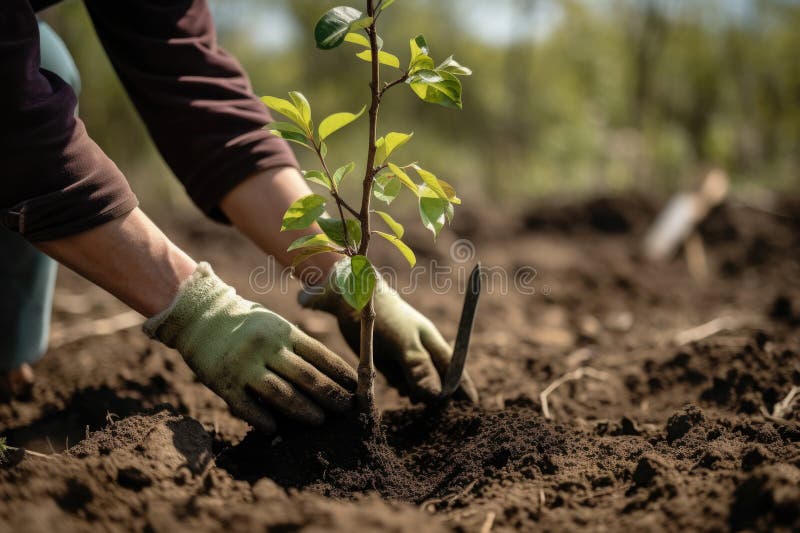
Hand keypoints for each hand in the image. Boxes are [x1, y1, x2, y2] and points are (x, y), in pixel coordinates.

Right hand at [144, 263, 356, 433]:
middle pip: (305, 376)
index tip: (357, 388)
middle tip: (347, 410)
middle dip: (330, 395)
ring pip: (281, 394)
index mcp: (282, 331)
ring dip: (303, 410)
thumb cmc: (246, 323)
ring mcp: (244, 365)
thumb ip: (297, 345)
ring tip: (320, 421)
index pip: (319, 355)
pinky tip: (276, 430)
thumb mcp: (275, 323)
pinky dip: (262, 420)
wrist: (199, 315)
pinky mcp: (222, 381)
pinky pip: (246, 406)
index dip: (340, 373)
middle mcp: (266, 347)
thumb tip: (329, 373)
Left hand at [299, 277, 478, 403]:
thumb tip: (437, 395)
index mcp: (433, 345)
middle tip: (442, 415)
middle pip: (438, 379)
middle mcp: (423, 353)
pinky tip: (402, 392)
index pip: (454, 370)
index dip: (463, 388)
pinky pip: (403, 381)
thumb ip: (420, 368)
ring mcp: (407, 358)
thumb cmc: (385, 318)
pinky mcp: (390, 362)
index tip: (472, 406)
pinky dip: (405, 389)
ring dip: (421, 394)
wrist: (356, 303)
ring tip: (418, 404)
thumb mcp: (404, 343)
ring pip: (420, 383)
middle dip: (441, 396)